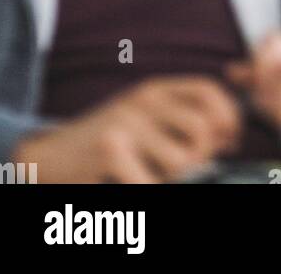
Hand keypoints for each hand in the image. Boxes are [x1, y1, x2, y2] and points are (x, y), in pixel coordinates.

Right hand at [12, 77, 241, 183]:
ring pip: (183, 160)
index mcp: (155, 89)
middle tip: (192, 166)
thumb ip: (182, 117)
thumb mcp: (144, 117)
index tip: (230, 139)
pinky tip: (137, 184)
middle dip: (206, 154)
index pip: (209, 91)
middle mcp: (143, 101)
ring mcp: (126, 124)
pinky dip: (150, 189)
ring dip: (176, 177)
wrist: (50, 155)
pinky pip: (153, 183)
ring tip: (158, 176)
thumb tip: (230, 133)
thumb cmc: (106, 140)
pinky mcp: (109, 151)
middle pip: (203, 128)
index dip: (229, 116)